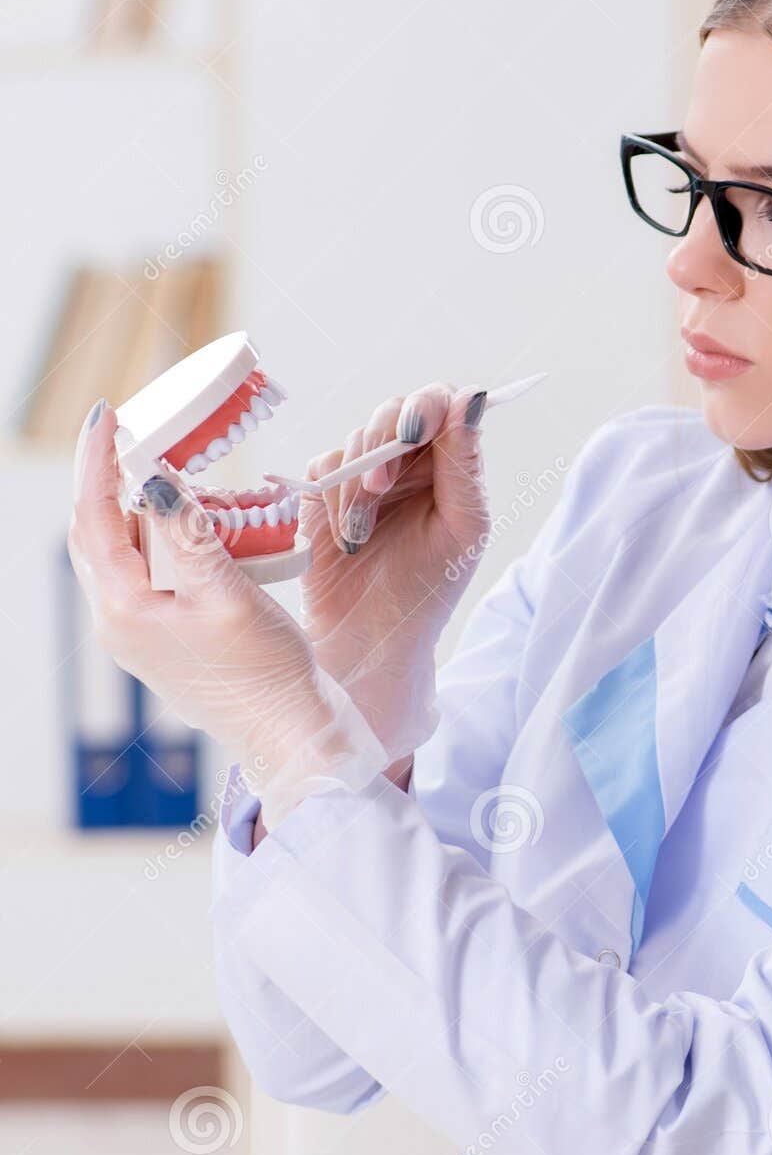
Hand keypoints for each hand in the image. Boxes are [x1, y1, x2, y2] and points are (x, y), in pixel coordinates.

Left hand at [67, 401, 387, 828]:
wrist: (293, 738)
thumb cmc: (268, 676)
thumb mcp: (232, 595)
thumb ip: (191, 534)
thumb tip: (156, 478)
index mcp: (125, 613)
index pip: (94, 519)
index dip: (98, 463)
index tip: (108, 416)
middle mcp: (120, 626)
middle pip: (97, 535)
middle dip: (109, 480)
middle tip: (132, 432)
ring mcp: (141, 637)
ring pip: (121, 556)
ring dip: (135, 508)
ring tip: (162, 465)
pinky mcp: (166, 643)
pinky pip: (147, 577)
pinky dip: (158, 539)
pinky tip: (188, 520)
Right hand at [297, 381, 489, 762]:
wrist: (370, 635)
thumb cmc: (428, 588)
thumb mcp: (461, 527)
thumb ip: (464, 464)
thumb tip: (473, 398)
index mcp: (451, 464)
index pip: (444, 403)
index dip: (428, 405)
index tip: (416, 431)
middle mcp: (410, 460)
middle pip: (395, 408)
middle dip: (385, 443)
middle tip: (381, 487)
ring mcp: (366, 471)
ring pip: (357, 438)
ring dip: (359, 485)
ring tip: (365, 535)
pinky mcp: (325, 488)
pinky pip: (324, 464)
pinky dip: (333, 500)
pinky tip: (347, 539)